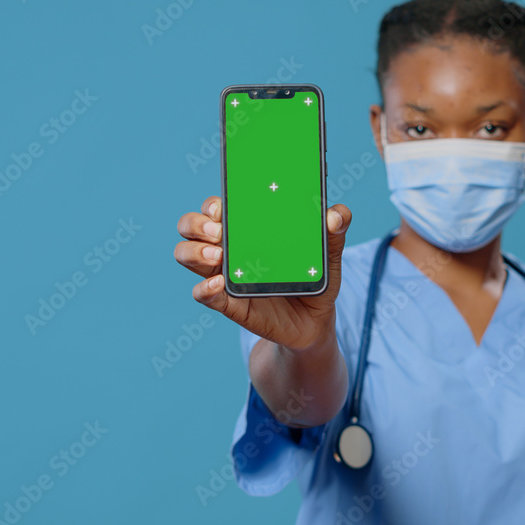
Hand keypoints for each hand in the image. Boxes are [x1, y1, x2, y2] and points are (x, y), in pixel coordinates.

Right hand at [174, 195, 351, 350]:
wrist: (315, 321)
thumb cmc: (314, 279)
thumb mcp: (328, 256)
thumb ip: (334, 233)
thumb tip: (337, 216)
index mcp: (246, 228)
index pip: (216, 207)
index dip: (212, 203)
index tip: (222, 205)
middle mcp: (227, 248)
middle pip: (191, 226)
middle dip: (196, 223)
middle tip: (218, 231)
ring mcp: (223, 275)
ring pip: (187, 255)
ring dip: (194, 251)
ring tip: (217, 254)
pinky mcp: (228, 303)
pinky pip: (202, 294)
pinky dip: (204, 288)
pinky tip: (218, 283)